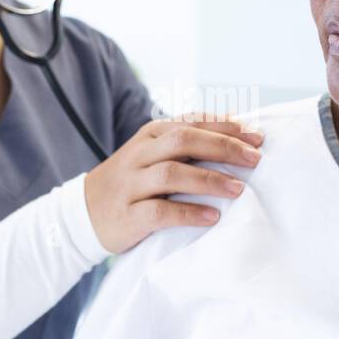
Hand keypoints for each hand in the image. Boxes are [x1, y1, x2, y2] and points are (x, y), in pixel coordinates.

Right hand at [84, 112, 263, 253]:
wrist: (82, 215)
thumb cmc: (130, 184)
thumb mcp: (151, 155)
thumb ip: (184, 146)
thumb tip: (237, 139)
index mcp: (149, 135)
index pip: (191, 122)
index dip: (226, 127)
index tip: (256, 137)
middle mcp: (139, 154)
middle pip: (184, 141)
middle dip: (223, 147)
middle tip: (255, 159)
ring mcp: (131, 184)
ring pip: (172, 173)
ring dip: (209, 180)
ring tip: (239, 189)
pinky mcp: (128, 215)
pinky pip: (160, 211)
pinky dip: (189, 212)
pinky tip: (212, 216)